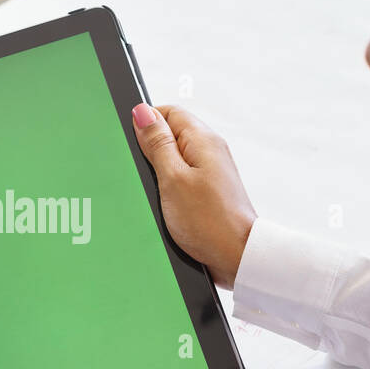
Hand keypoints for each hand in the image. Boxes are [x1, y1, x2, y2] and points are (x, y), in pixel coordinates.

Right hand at [131, 103, 256, 288]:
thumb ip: (157, 143)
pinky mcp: (209, 190)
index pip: (169, 112)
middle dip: (150, 149)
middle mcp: (210, 151)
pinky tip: (165, 203)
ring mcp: (211, 171)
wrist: (237, 256)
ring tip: (156, 192)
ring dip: (159, 171)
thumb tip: (142, 112)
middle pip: (171, 134)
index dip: (146, 123)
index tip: (133, 143)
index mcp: (203, 140)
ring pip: (175, 158)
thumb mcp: (172, 178)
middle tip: (144, 173)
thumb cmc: (208, 221)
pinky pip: (182, 177)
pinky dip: (169, 186)